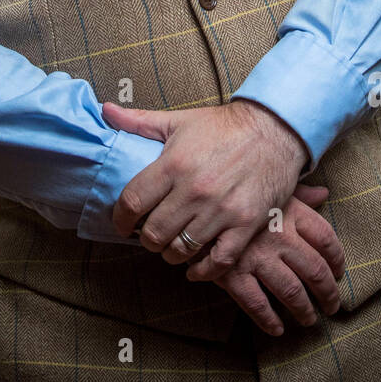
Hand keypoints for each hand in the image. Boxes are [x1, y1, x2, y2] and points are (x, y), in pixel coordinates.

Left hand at [102, 98, 309, 278]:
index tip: (121, 223)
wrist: (275, 130)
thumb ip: (139, 121)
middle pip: (154, 233)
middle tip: (150, 234)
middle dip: (146, 239)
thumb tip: (105, 110)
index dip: (120, 219)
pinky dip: (202, 271)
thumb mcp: (179, 120)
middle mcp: (195, 190)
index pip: (132, 202)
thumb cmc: (224, 126)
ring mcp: (222, 211)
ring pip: (181, 250)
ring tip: (171, 246)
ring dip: (171, 253)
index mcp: (174, 164)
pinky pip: (218, 262)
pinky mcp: (246, 225)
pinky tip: (194, 268)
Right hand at [188, 184, 344, 336]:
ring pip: (292, 292)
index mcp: (291, 211)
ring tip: (308, 319)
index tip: (338, 272)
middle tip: (332, 305)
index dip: (337, 260)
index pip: (326, 239)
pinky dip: (269, 321)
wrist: (191, 197)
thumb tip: (324, 194)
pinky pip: (257, 304)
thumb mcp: (267, 184)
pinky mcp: (233, 273)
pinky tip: (276, 328)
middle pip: (315, 270)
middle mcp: (279, 236)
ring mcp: (257, 256)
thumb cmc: (233, 188)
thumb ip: (299, 193)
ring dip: (304, 310)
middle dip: (328, 293)